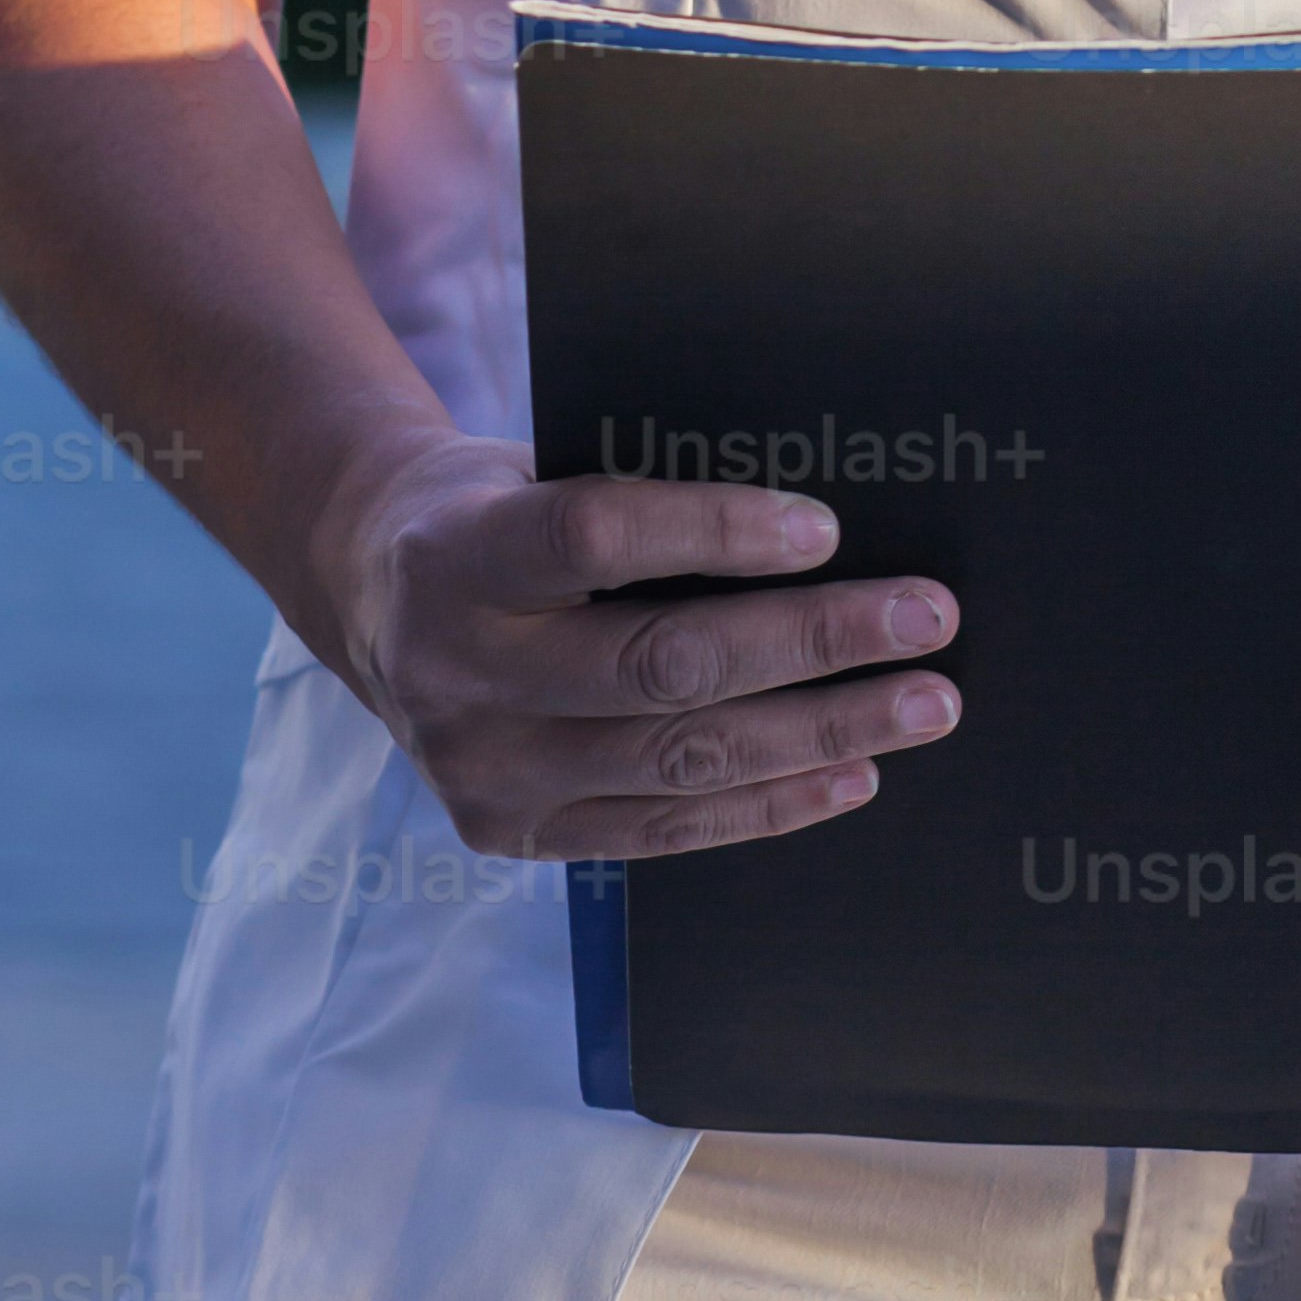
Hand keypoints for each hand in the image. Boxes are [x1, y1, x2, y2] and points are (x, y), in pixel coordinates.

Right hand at [314, 429, 960, 862]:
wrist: (374, 594)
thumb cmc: (496, 505)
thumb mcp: (537, 465)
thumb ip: (640, 487)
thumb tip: (820, 517)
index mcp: (459, 553)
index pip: (593, 534)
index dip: (714, 529)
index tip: (827, 527)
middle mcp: (460, 672)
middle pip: (660, 664)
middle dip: (814, 641)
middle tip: (927, 617)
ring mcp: (483, 771)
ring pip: (678, 760)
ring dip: (821, 731)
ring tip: (924, 702)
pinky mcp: (513, 835)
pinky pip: (663, 830)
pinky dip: (769, 802)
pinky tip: (853, 773)